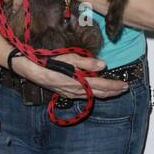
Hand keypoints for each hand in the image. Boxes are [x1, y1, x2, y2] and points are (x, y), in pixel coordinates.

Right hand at [15, 50, 130, 100]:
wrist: (28, 68)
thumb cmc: (46, 60)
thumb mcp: (68, 57)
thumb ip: (86, 62)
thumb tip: (103, 64)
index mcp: (78, 81)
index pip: (102, 85)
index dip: (115, 86)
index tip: (125, 85)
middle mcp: (75, 90)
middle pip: (99, 93)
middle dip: (113, 92)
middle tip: (124, 88)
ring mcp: (69, 93)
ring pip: (92, 96)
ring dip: (104, 94)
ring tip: (114, 91)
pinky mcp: (64, 93)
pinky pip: (83, 96)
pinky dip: (93, 94)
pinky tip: (95, 92)